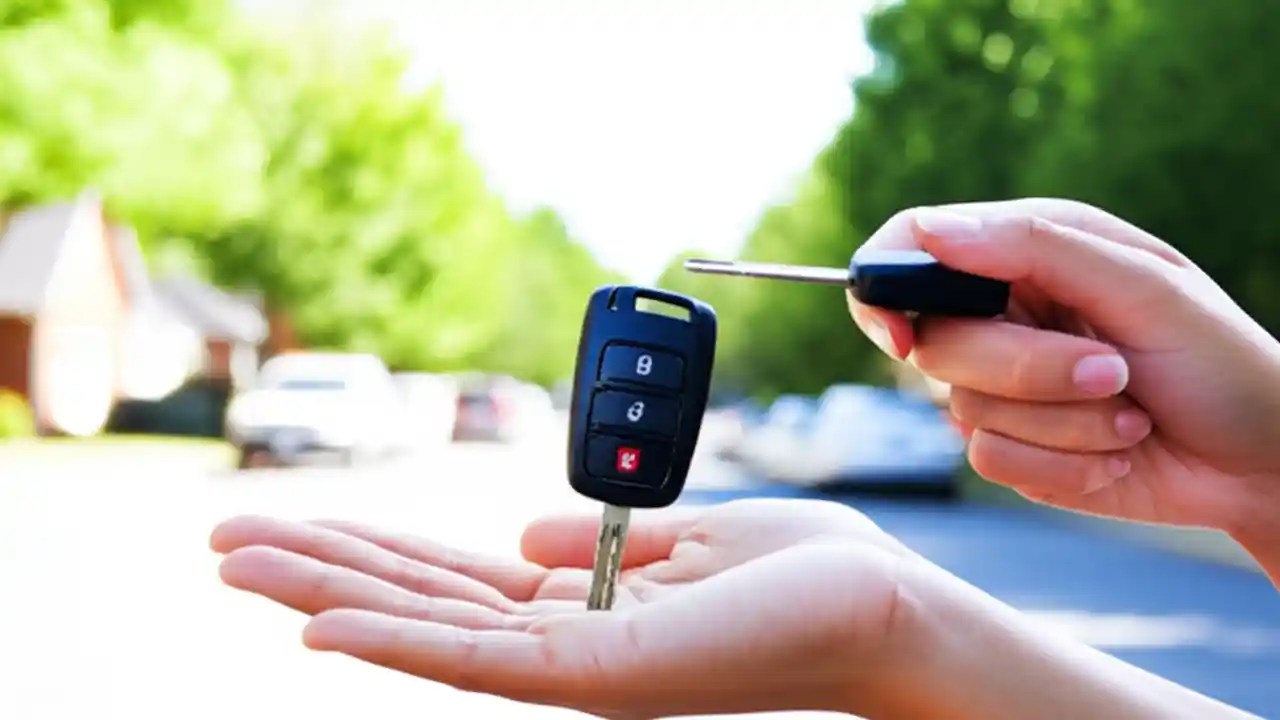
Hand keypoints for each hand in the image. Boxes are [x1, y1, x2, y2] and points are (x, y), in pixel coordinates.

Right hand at [209, 498, 919, 718]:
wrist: (884, 604)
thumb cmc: (803, 575)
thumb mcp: (685, 539)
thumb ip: (601, 541)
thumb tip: (522, 534)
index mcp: (584, 607)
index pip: (454, 585)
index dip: (374, 558)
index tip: (305, 529)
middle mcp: (566, 644)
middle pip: (421, 605)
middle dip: (323, 572)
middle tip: (228, 539)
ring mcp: (577, 668)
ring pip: (427, 632)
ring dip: (329, 597)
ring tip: (240, 560)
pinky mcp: (601, 675)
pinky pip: (482, 658)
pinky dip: (398, 642)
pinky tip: (322, 627)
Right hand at [847, 199, 1279, 551]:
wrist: (1261, 463)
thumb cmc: (1220, 360)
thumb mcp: (1142, 286)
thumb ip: (1033, 246)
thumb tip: (930, 231)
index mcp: (1027, 252)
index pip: (912, 249)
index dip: (886, 287)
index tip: (903, 334)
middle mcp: (1005, 315)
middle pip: (937, 343)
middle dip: (1026, 370)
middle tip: (1111, 372)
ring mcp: (1004, 387)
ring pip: (964, 410)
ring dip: (1062, 424)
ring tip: (1130, 417)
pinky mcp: (1014, 447)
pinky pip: (989, 460)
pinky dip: (1062, 464)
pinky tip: (1114, 454)